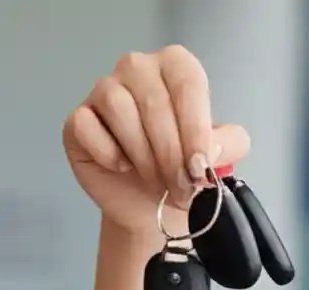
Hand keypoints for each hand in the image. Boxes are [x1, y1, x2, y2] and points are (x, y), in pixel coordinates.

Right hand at [61, 45, 250, 234]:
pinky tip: (122, 167)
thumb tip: (211, 146)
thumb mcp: (220, 156)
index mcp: (177, 67)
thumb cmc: (184, 170)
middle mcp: (138, 68)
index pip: (188, 83)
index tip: (201, 166)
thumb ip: (230, 143)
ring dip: (144, 155)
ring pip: (120, 110)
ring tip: (158, 181)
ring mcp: (104, 89)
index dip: (196, 128)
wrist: (152, 203)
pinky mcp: (78, 118)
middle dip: (172, 153)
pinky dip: (109, 153)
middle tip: (181, 185)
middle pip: (154, 102)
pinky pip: (87, 126)